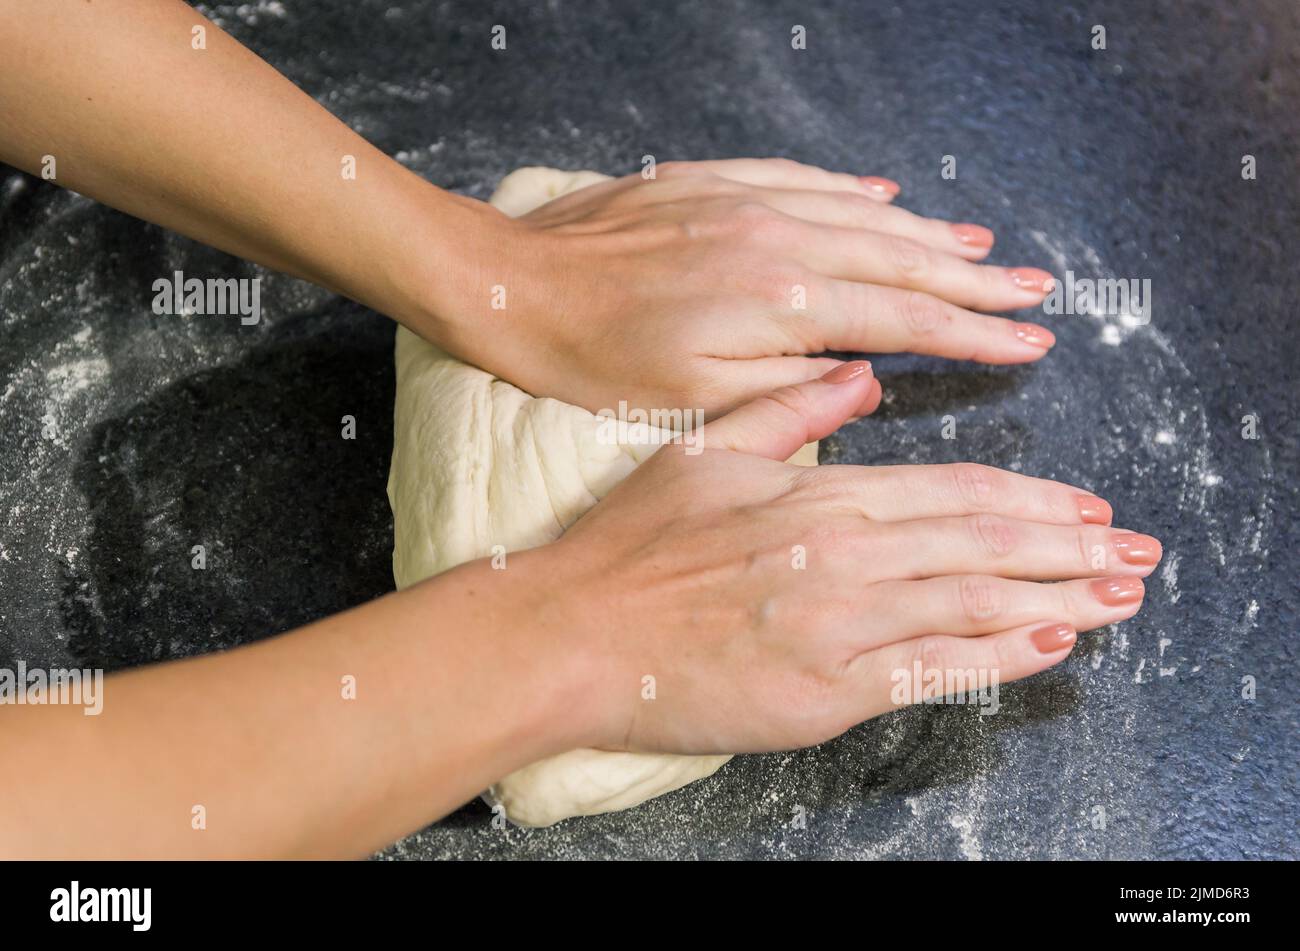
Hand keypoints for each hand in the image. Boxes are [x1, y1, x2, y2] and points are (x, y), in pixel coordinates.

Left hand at [433, 159, 1057, 416]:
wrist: (512, 284)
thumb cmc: (593, 359)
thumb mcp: (693, 398)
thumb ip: (789, 383)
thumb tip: (864, 371)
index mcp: (780, 302)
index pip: (903, 318)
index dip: (972, 333)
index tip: (1028, 342)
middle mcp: (778, 239)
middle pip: (900, 259)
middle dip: (975, 279)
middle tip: (1034, 291)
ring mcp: (748, 202)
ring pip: (863, 216)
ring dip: (929, 234)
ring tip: (984, 248)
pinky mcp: (715, 182)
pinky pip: (807, 180)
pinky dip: (857, 192)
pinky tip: (889, 196)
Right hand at [526, 363, 1158, 754]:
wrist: (571, 632)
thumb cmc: (628, 545)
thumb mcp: (703, 450)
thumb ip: (789, 408)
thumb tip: (860, 378)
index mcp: (820, 493)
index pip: (956, 489)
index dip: (1033, 499)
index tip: (1084, 506)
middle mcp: (845, 553)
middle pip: (986, 542)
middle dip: (1073, 546)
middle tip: (1136, 549)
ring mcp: (841, 624)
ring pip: (977, 602)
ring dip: (1061, 597)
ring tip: (1121, 594)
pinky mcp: (826, 690)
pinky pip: (935, 673)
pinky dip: (999, 656)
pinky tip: (1050, 644)